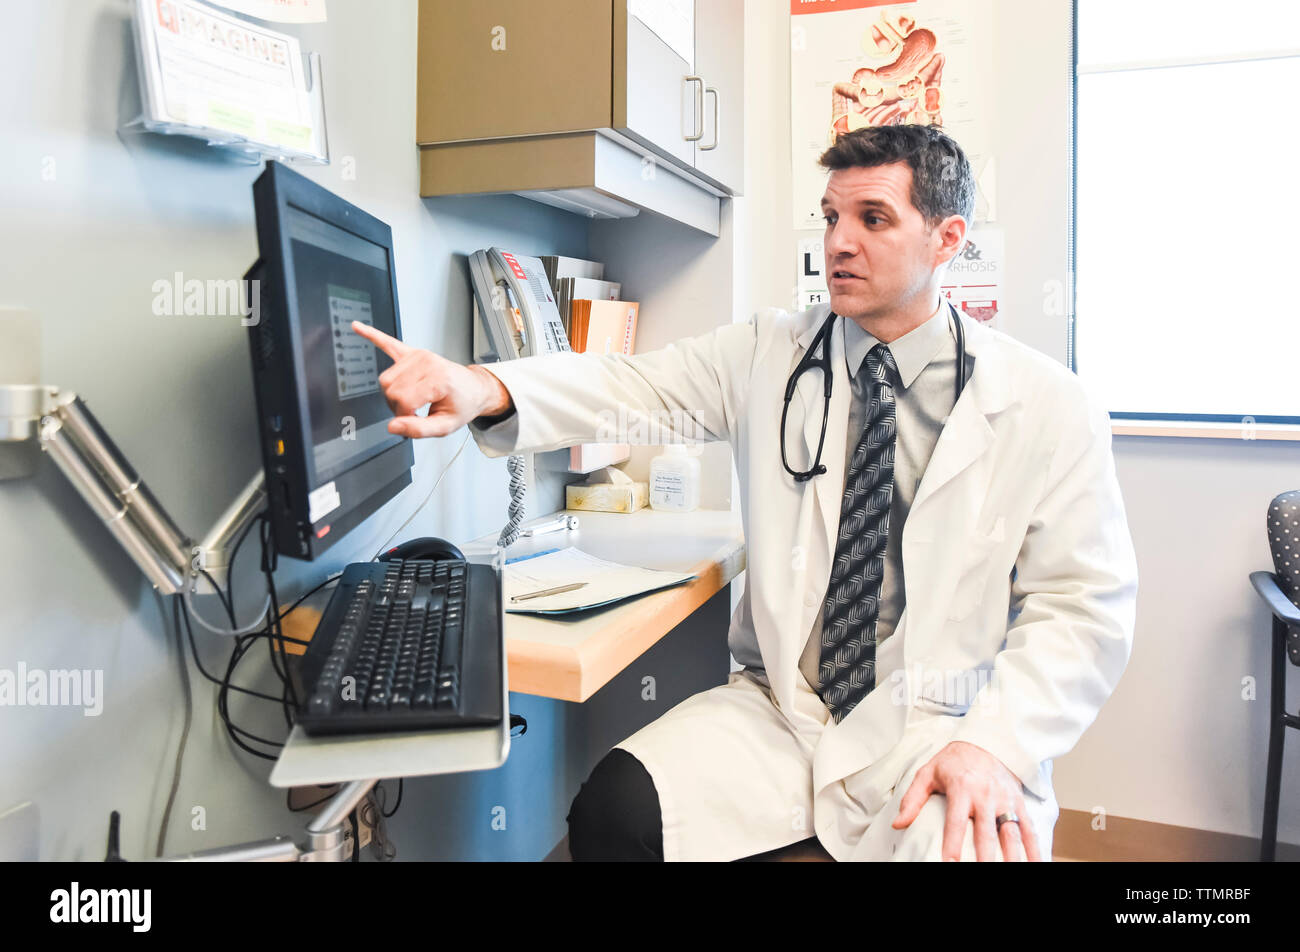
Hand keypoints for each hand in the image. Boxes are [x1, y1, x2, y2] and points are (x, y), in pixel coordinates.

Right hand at [350, 322, 511, 437]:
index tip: (415, 421)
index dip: (404, 417)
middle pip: (390, 389)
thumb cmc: (462, 405)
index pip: (403, 401)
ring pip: (385, 379)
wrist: (473, 389)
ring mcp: (418, 355)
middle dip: (397, 406)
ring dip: (392, 394)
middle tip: (414, 412)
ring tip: (410, 399)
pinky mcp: (412, 352)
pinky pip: (387, 343)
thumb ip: (419, 430)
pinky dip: (372, 335)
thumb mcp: (446, 426)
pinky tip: (357, 327)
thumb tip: (393, 427)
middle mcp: (427, 363)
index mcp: (437, 380)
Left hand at [891, 740, 1042, 861]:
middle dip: (985, 856)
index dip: (952, 843)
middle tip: (981, 871)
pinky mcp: (1019, 803)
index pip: (956, 821)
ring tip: (1009, 871)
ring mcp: (1005, 800)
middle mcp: (986, 795)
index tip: (949, 862)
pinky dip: (1035, 849)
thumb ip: (913, 799)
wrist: (988, 742)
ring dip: (1012, 856)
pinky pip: (1029, 829)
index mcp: (962, 788)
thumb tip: (897, 823)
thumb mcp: (928, 773)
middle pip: (986, 832)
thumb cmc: (954, 761)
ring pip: (1011, 833)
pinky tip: (1036, 864)